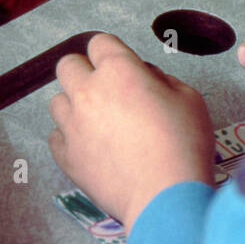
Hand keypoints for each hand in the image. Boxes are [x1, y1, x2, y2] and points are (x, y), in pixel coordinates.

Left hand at [48, 33, 214, 230]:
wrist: (167, 200)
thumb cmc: (184, 147)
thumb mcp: (189, 99)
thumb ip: (161, 79)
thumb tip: (144, 77)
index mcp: (118, 71)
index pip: (100, 43)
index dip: (112, 54)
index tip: (122, 67)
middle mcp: (87, 91)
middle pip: (68, 65)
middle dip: (85, 73)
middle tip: (107, 93)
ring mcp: (72, 124)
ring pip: (57, 100)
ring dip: (74, 106)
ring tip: (98, 124)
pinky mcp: (66, 155)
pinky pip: (55, 137)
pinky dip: (69, 139)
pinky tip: (90, 148)